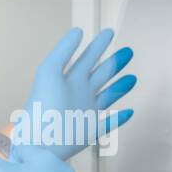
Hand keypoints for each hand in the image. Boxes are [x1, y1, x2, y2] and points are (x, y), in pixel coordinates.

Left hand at [15, 28, 135, 158]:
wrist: (39, 141)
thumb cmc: (41, 106)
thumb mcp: (49, 71)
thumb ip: (63, 50)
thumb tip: (78, 30)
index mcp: (70, 79)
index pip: (87, 58)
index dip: (98, 45)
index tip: (109, 32)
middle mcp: (79, 93)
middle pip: (100, 74)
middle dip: (114, 63)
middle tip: (128, 51)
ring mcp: (86, 112)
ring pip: (107, 96)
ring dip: (120, 87)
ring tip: (132, 77)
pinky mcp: (90, 131)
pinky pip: (109, 123)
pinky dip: (120, 117)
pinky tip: (129, 111)